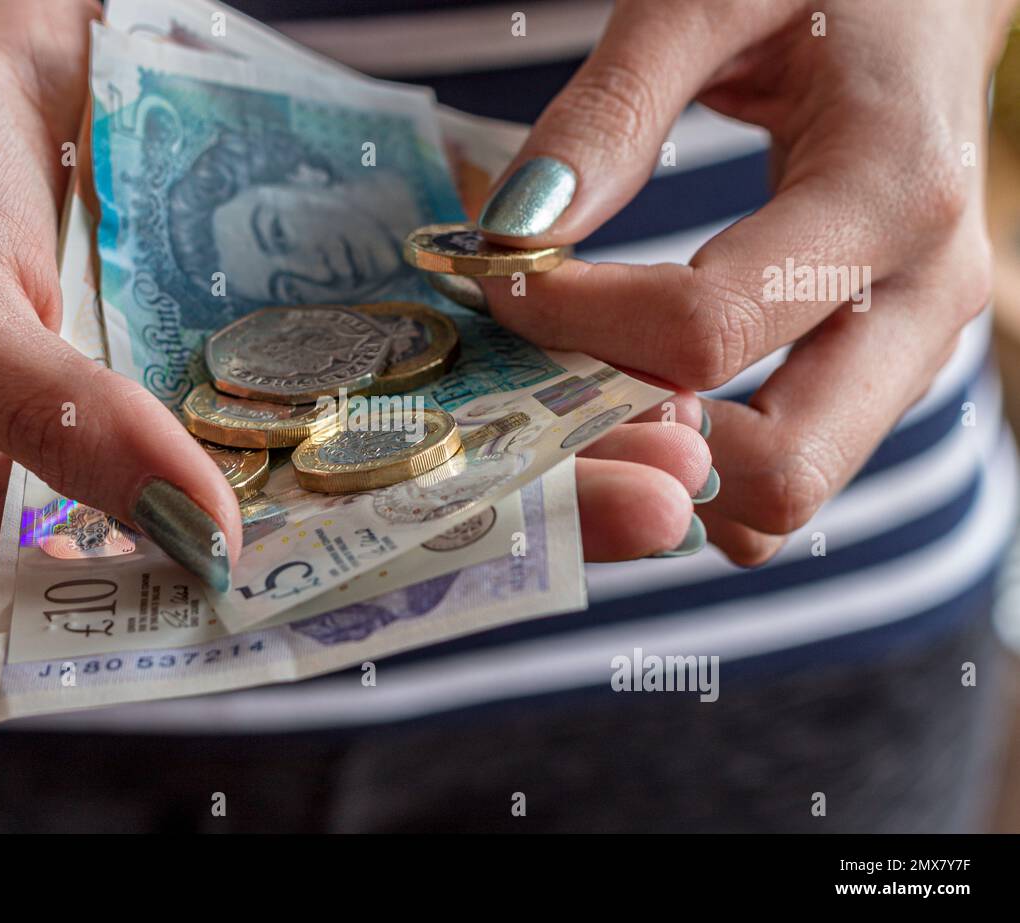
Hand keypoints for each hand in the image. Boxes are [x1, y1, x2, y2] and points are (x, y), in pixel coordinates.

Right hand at [0, 0, 711, 582]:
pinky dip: (504, 292)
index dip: (413, 573)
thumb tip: (215, 542)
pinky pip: (404, 278)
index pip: (281, 574)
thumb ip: (65, 439)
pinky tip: (604, 304)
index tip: (545, 556)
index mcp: (112, 502)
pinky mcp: (288, 252)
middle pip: (379, 489)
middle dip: (526, 494)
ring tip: (672, 410)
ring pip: (417, 391)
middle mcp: (203, 434)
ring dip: (544, 404)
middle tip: (666, 492)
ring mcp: (254, 341)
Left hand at [473, 0, 1012, 563]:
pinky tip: (646, 391)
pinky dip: (712, 456)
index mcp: (893, 192)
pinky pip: (795, 460)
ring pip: (793, 491)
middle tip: (552, 379)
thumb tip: (514, 231)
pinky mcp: (889, 361)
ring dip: (678, 469)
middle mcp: (927, 294)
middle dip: (646, 447)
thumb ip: (611, 110)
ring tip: (591, 386)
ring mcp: (920, 343)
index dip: (578, 325)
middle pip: (784, 469)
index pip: (707, 328)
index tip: (503, 281)